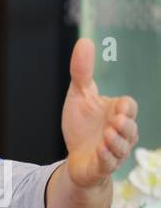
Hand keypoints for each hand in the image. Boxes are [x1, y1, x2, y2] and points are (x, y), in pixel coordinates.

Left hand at [62, 37, 138, 190]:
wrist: (77, 158)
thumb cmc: (82, 125)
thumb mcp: (79, 96)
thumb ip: (82, 72)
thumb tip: (85, 42)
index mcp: (118, 113)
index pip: (129, 107)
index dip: (125, 107)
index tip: (118, 106)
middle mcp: (121, 132)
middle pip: (131, 127)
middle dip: (126, 124)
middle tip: (116, 120)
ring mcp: (115, 150)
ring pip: (123, 146)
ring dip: (117, 140)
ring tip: (108, 134)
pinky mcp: (104, 166)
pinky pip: (110, 162)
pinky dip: (107, 156)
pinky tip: (100, 150)